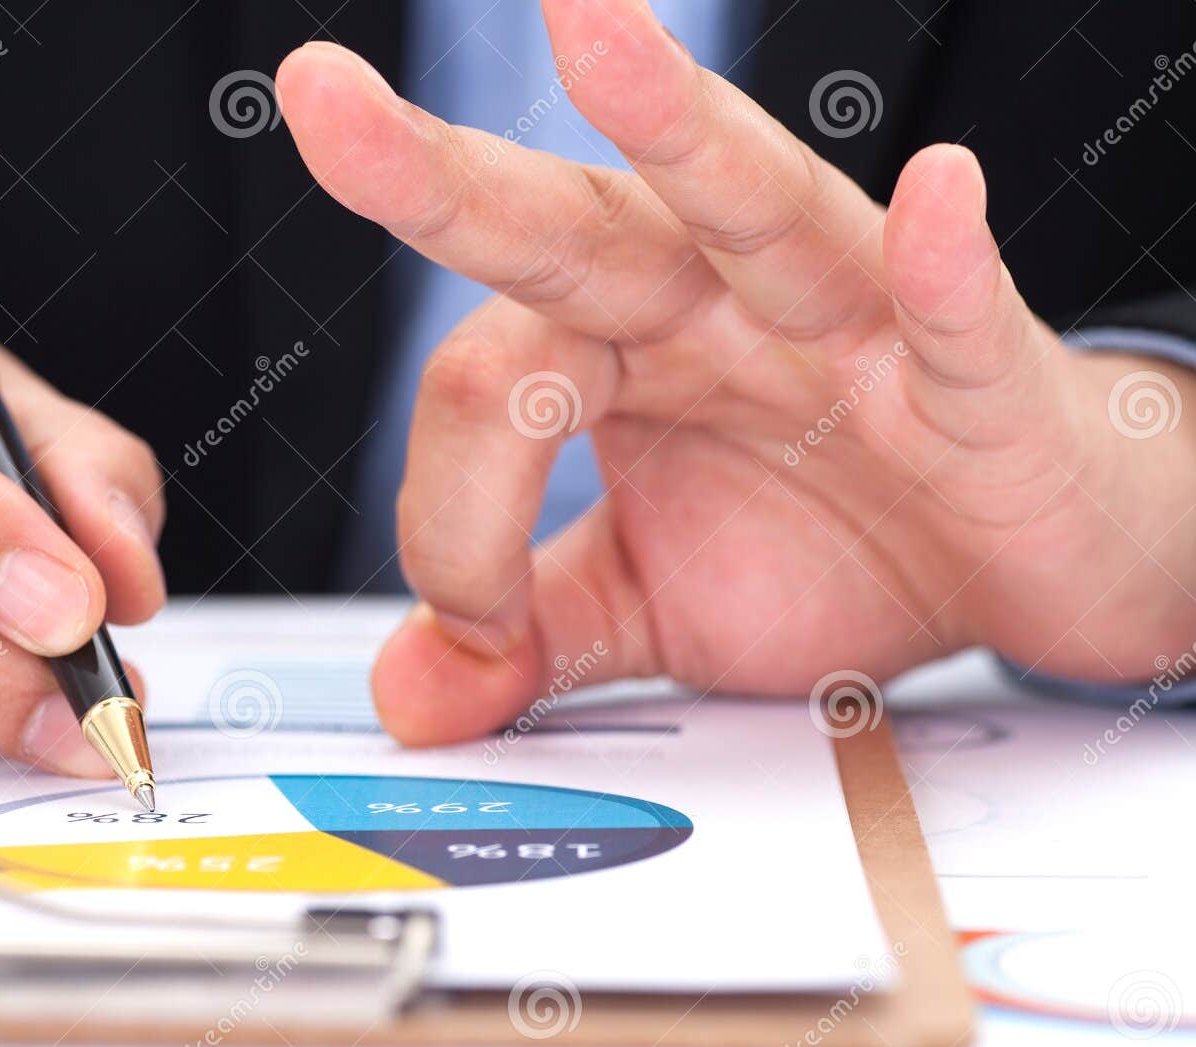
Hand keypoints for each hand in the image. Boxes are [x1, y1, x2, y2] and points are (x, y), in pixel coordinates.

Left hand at [278, 0, 1195, 743]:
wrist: (1014, 571)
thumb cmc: (839, 550)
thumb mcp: (654, 604)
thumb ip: (536, 628)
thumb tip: (413, 694)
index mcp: (620, 347)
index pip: (487, 388)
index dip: (454, 526)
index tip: (475, 630)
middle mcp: (713, 307)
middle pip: (568, 230)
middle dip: (442, 173)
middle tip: (319, 101)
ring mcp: (843, 328)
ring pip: (752, 208)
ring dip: (674, 125)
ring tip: (589, 28)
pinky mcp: (975, 383)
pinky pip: (953, 320)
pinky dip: (941, 266)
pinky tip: (936, 196)